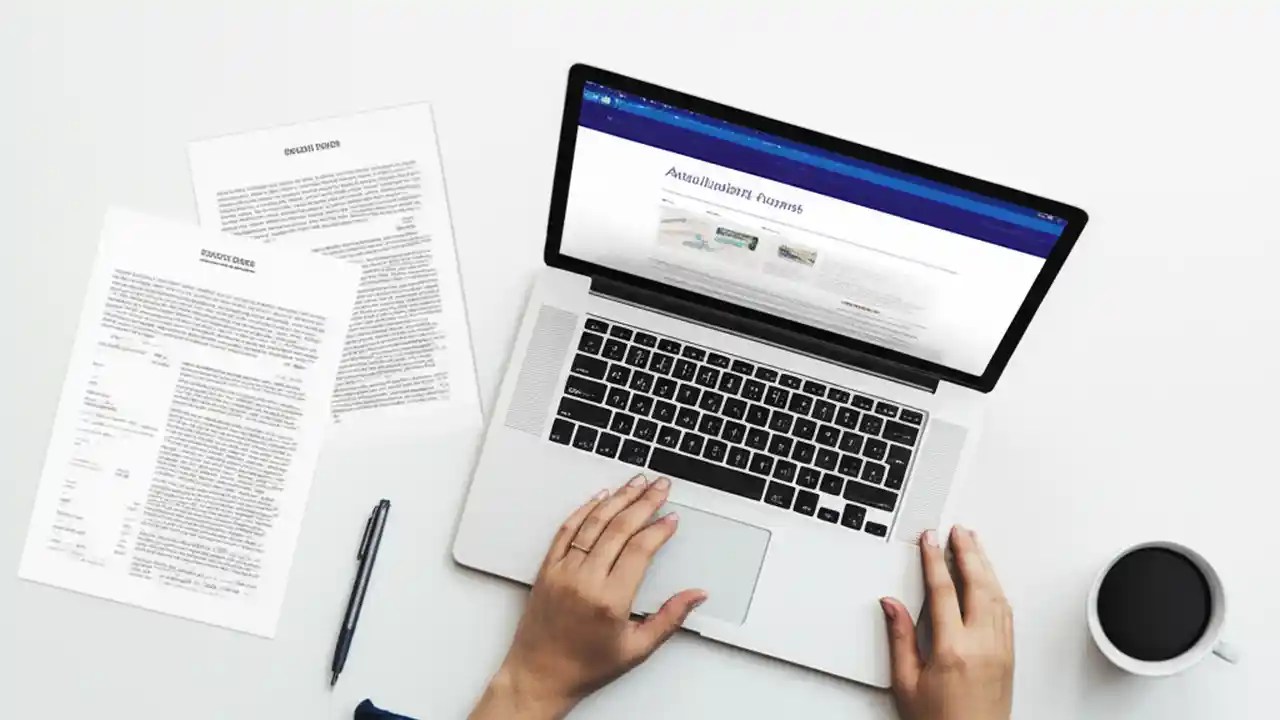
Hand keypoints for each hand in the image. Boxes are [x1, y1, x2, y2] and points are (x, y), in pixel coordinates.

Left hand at [470, 474, 705, 719]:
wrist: (539, 675)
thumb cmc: (585, 666)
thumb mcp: (637, 648)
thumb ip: (670, 618)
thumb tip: (696, 595)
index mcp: (609, 600)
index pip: (640, 550)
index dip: (659, 530)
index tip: (672, 519)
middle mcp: (584, 581)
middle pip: (619, 528)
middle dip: (644, 502)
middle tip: (660, 487)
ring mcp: (562, 571)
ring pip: (593, 523)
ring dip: (617, 499)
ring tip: (636, 483)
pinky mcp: (547, 569)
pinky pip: (566, 531)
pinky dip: (584, 510)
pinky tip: (599, 498)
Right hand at [880, 526, 1013, 719]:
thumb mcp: (906, 683)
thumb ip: (900, 639)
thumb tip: (891, 605)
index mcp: (953, 649)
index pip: (942, 591)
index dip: (934, 560)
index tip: (929, 541)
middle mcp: (982, 645)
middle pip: (977, 584)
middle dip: (967, 552)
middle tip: (958, 531)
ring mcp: (1000, 649)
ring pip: (996, 595)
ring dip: (985, 565)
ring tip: (974, 544)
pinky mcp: (1009, 656)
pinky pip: (1006, 612)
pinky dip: (997, 588)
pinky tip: (990, 579)